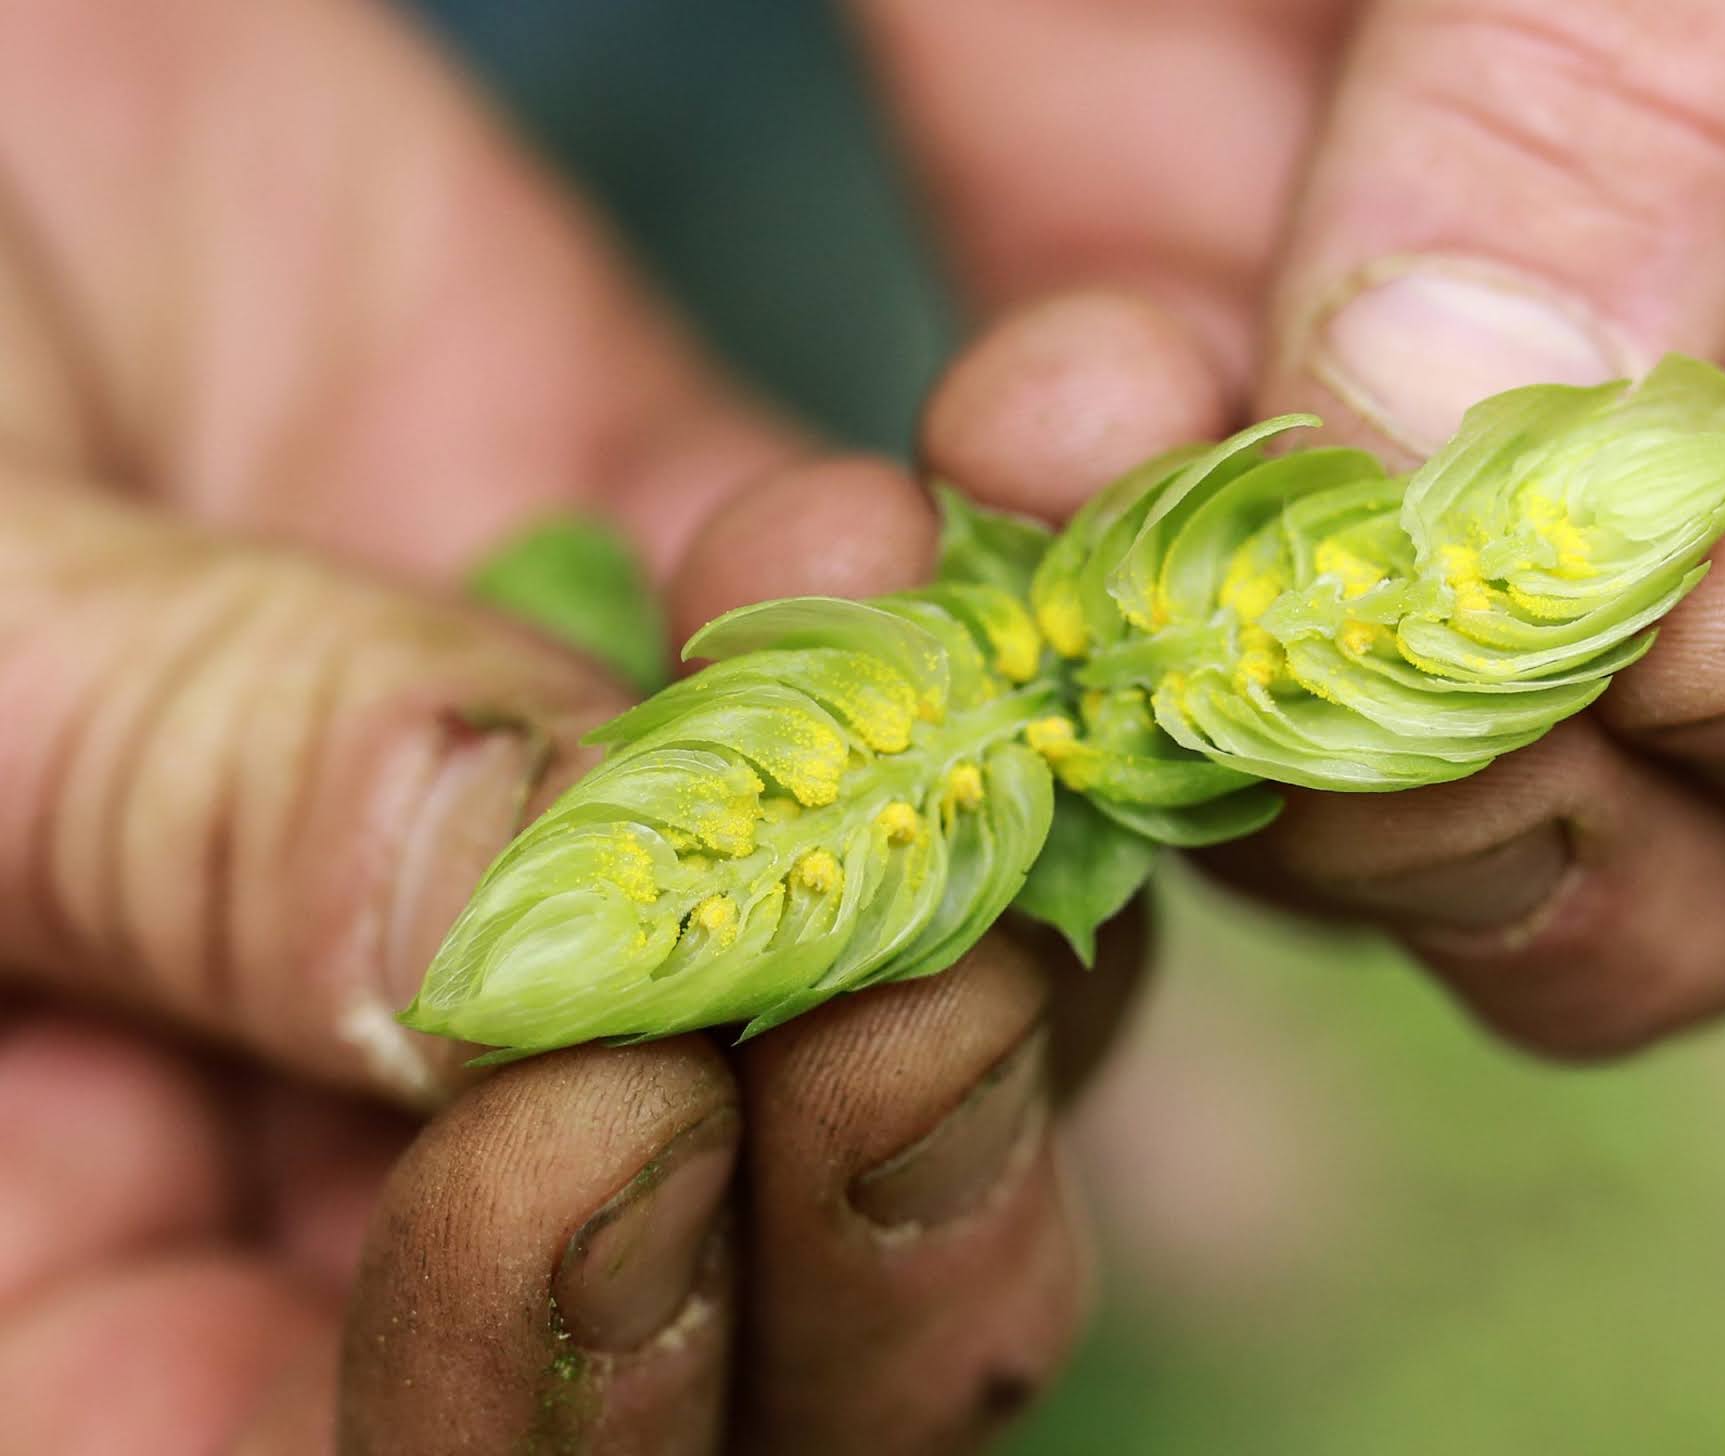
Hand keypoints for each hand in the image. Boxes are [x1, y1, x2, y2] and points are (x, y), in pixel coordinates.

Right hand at [0, 0, 1139, 1448]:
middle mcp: (357, 1094)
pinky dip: (951, 668)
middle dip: (845, 1234)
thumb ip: (180, 793)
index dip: (535, 1389)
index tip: (606, 1140)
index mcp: (75, 1202)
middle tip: (909, 1010)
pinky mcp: (701, 642)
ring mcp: (573, 872)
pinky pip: (916, 738)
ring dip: (965, 961)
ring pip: (878, 1077)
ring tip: (948, 772)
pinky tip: (870, 529)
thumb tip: (515, 970)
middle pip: (714, 1350)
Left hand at [859, 0, 1724, 1055]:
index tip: (1691, 648)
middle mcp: (1724, 413)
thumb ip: (1630, 84)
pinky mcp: (1160, 367)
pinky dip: (1032, 572)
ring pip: (1375, 776)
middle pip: (1697, 817)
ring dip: (1245, 739)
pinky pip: (1098, 593)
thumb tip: (1454, 449)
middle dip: (1525, 815)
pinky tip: (986, 462)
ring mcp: (1417, 423)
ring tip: (1129, 580)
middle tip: (1336, 720)